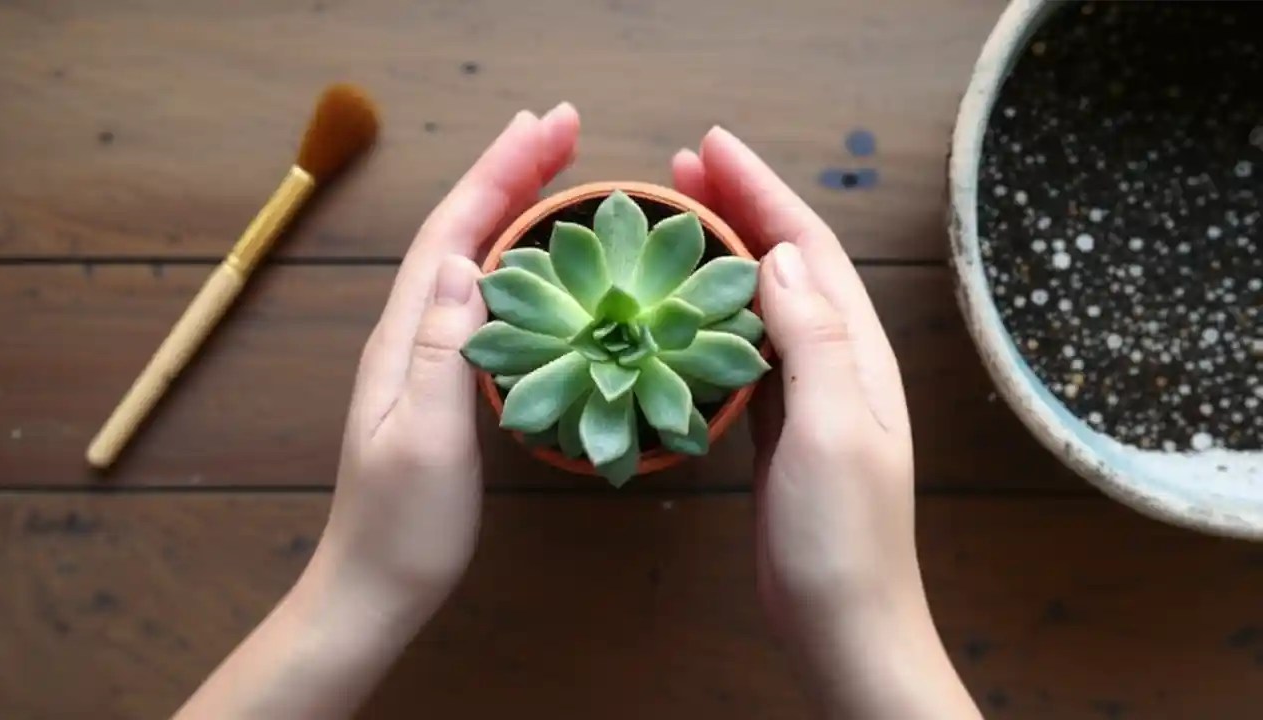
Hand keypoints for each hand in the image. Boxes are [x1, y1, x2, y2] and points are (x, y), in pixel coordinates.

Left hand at [313, 103, 580, 630]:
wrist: (371, 589)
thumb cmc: (403, 527)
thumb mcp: (426, 440)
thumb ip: (441, 350)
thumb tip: (460, 263)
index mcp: (402, 339)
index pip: (451, 234)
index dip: (497, 174)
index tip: (546, 128)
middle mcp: (405, 334)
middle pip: (456, 232)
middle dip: (506, 172)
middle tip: (562, 128)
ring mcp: (419, 357)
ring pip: (465, 259)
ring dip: (506, 206)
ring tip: (552, 170)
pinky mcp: (437, 381)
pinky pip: (476, 298)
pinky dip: (508, 260)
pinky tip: (534, 261)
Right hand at [671, 129, 978, 717]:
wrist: (843, 622)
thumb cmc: (844, 536)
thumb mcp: (835, 430)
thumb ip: (816, 341)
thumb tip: (780, 256)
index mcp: (858, 353)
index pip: (810, 249)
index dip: (762, 191)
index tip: (710, 147)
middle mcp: (838, 363)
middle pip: (787, 264)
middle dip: (740, 206)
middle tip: (679, 170)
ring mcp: (809, 396)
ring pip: (761, 303)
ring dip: (721, 254)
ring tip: (673, 221)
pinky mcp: (778, 430)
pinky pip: (743, 351)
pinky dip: (711, 316)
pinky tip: (679, 311)